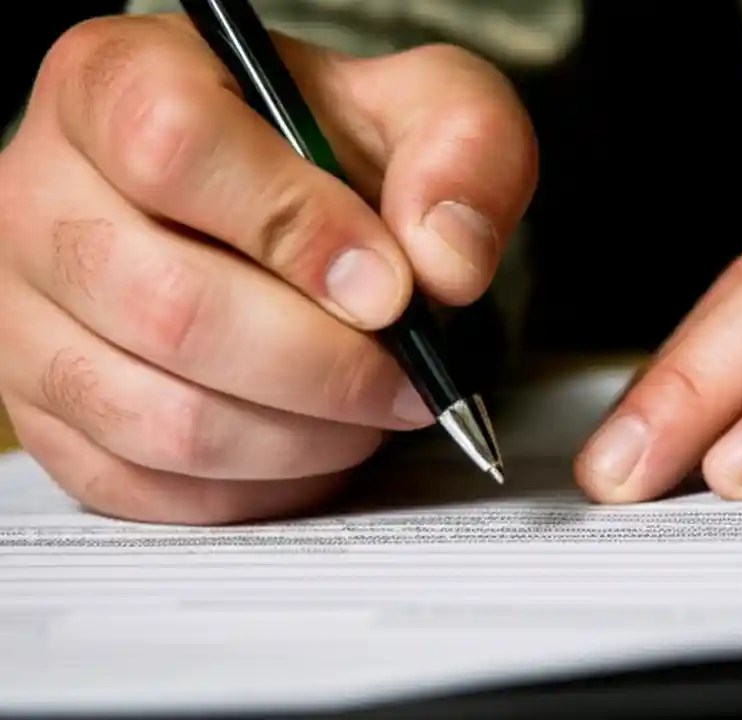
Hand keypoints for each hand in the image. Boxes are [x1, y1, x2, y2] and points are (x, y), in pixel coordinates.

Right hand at [0, 14, 535, 523]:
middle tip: (407, 379)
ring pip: (159, 418)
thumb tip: (445, 264)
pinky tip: (314, 446)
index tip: (390, 285)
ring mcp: (25, 313)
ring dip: (299, 438)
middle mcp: (44, 194)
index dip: (297, 230)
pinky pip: (145, 484)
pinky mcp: (44, 409)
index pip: (173, 149)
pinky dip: (255, 487)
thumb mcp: (428, 108)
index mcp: (118, 82)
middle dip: (325, 366)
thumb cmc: (337, 149)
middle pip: (169, 308)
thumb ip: (463, 153)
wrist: (280, 201)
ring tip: (369, 412)